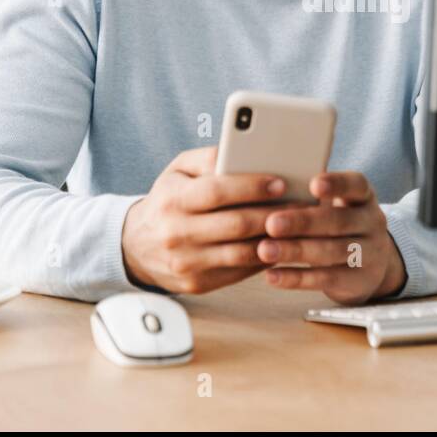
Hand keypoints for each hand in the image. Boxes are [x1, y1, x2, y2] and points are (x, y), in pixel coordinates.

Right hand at [121, 146, 307, 294]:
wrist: (136, 245)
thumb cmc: (168, 200)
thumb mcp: (179, 170)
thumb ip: (209, 158)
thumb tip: (243, 152)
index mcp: (173, 199)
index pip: (217, 191)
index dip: (251, 187)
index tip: (280, 183)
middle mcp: (176, 233)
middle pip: (235, 224)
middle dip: (273, 214)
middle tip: (301, 205)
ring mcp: (186, 262)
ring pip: (242, 253)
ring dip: (275, 240)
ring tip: (296, 225)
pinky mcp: (197, 284)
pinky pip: (239, 271)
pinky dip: (263, 258)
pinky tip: (279, 244)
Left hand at [258, 171, 407, 304]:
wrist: (373, 265)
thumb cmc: (339, 224)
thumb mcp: (338, 206)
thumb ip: (312, 198)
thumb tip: (269, 188)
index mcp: (364, 197)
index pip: (356, 185)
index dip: (337, 184)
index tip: (313, 184)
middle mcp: (371, 223)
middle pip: (338, 221)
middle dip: (303, 222)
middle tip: (271, 223)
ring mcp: (369, 254)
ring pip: (330, 252)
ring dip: (294, 251)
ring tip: (264, 250)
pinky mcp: (358, 282)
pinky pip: (325, 279)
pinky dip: (296, 278)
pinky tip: (272, 276)